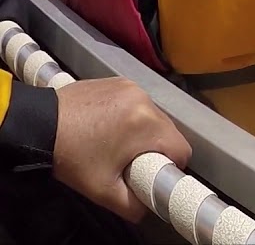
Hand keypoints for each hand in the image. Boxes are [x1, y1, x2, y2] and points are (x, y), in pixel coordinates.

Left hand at [52, 77, 191, 222]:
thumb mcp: (102, 190)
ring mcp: (133, 88)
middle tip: (131, 160)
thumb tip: (148, 207)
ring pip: (154, 116)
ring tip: (117, 141)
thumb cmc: (71, 156)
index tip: (151, 172)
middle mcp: (146, 101)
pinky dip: (130, 115)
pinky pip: (138, 103)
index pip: (182, 149)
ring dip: (144, 130)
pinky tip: (109, 124)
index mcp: (147, 126)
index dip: (171, 166)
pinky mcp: (121, 81)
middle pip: (169, 131)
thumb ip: (133, 205)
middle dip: (156, 147)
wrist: (38, 124)